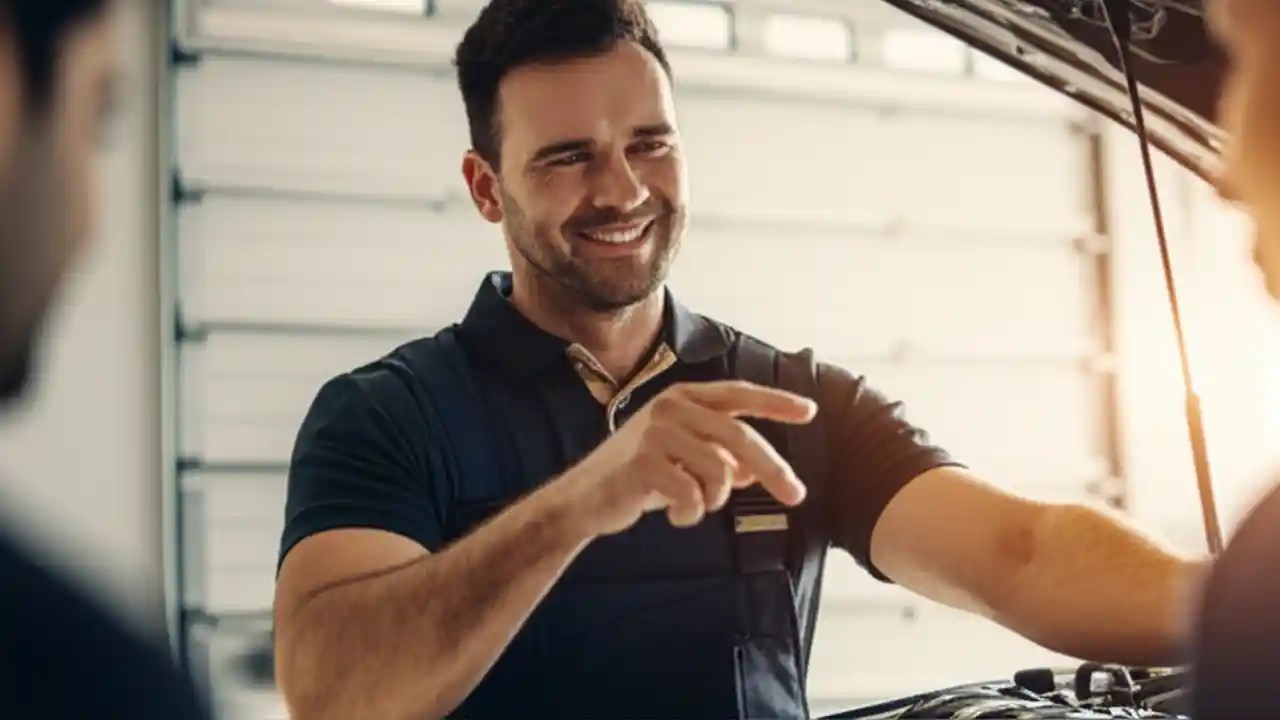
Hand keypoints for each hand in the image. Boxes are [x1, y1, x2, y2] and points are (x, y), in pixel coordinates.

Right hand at [558, 380, 817, 536]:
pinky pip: (691, 495)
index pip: (738, 395)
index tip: (810, 411)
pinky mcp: (643, 462)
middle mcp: (671, 407)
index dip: (775, 402)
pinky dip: (690, 515)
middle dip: (774, 470)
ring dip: (714, 499)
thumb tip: (755, 470)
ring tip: (692, 505)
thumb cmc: (638, 476)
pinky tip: (673, 515)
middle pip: (740, 438)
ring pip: (719, 473)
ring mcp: (655, 432)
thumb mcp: (683, 460)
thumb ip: (719, 458)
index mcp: (683, 398)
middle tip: (797, 497)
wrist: (584, 498)